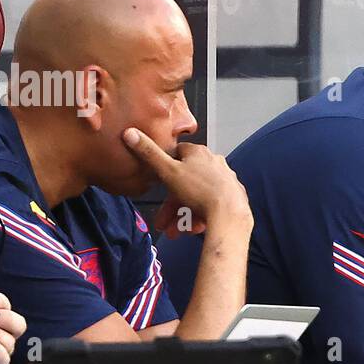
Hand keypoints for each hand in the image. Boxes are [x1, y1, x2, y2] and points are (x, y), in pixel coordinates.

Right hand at [121, 129, 250, 238]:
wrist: (230, 215)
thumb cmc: (201, 191)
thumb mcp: (168, 171)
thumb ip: (149, 154)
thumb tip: (131, 133)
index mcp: (199, 153)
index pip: (177, 153)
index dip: (165, 168)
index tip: (158, 181)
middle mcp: (214, 163)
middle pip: (186, 182)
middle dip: (172, 204)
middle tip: (163, 221)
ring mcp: (225, 180)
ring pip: (197, 197)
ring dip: (183, 215)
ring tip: (176, 230)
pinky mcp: (232, 197)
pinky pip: (211, 206)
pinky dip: (199, 217)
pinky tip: (192, 228)